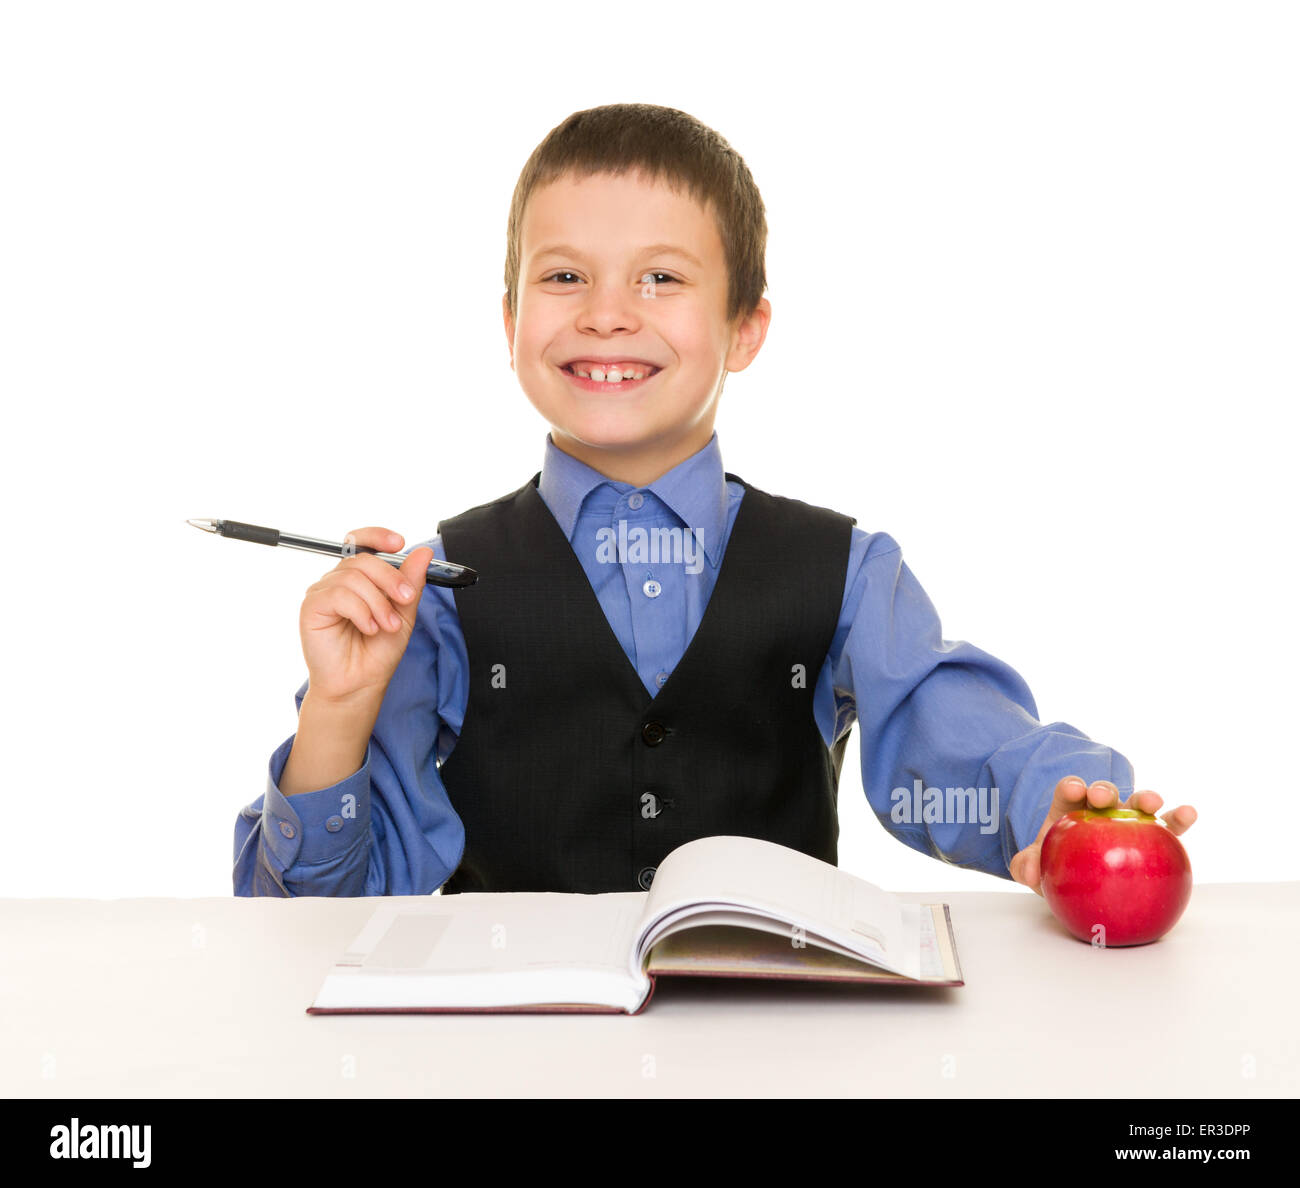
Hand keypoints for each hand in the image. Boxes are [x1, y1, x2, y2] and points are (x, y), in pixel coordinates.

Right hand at [297, 527, 433, 704]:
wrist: (361, 683)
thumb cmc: (378, 652)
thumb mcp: (404, 613)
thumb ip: (411, 583)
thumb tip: (424, 552)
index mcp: (360, 578)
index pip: (361, 542)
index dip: (378, 536)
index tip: (399, 543)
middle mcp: (339, 581)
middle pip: (363, 559)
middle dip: (390, 578)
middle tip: (404, 600)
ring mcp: (323, 592)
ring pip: (353, 577)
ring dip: (378, 602)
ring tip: (386, 626)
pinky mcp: (312, 607)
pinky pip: (339, 594)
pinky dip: (361, 611)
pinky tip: (368, 628)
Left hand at [1010, 777, 1197, 894]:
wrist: (1078, 878)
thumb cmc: (1055, 865)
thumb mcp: (1034, 867)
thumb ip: (1025, 866)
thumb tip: (1029, 873)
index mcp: (1069, 808)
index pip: (1068, 792)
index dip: (1071, 787)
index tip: (1073, 789)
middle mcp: (1100, 809)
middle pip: (1103, 793)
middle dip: (1103, 790)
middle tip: (1101, 797)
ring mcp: (1127, 820)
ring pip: (1136, 804)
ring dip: (1144, 798)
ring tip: (1152, 801)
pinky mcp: (1151, 836)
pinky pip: (1167, 827)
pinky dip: (1178, 819)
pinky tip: (1190, 813)